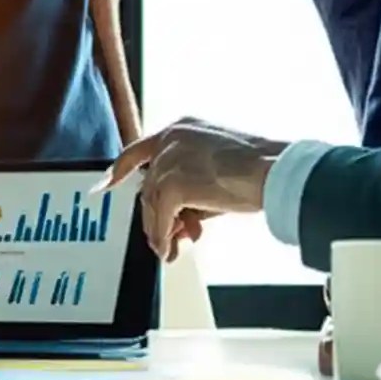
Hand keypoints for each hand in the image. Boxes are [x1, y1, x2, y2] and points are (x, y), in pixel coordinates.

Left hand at [97, 117, 286, 261]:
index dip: (121, 170)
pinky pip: (162, 218)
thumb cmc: (260, 169)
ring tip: (172, 248)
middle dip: (157, 216)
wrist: (275, 171)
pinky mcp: (173, 184)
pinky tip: (172, 250)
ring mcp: (170, 161)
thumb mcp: (217, 169)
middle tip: (169, 238)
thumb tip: (177, 221)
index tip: (105, 184)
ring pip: (153, 204)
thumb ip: (191, 187)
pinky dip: (164, 237)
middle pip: (149, 186)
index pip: (140, 150)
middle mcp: (170, 140)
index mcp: (181, 129)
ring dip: (161, 230)